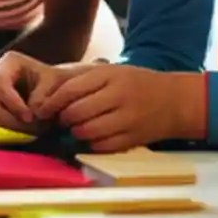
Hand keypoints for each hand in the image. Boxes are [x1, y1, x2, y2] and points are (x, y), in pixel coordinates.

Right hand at [0, 51, 83, 132]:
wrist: (54, 87)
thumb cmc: (55, 81)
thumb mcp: (54, 83)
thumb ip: (43, 97)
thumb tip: (32, 113)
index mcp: (7, 63)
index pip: (0, 85)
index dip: (14, 104)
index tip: (30, 118)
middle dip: (12, 122)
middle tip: (33, 130)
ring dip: (11, 129)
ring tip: (33, 130)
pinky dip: (9, 131)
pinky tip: (26, 131)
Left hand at [30, 65, 204, 151]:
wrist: (174, 100)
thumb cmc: (135, 83)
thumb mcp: (111, 72)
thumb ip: (82, 80)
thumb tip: (48, 96)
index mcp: (110, 75)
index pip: (71, 90)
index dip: (52, 103)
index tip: (43, 110)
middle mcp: (119, 95)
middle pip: (77, 112)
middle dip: (63, 119)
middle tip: (61, 120)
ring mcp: (128, 118)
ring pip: (88, 131)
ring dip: (76, 133)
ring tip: (76, 129)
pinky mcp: (134, 138)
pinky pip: (103, 146)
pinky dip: (92, 144)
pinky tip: (92, 138)